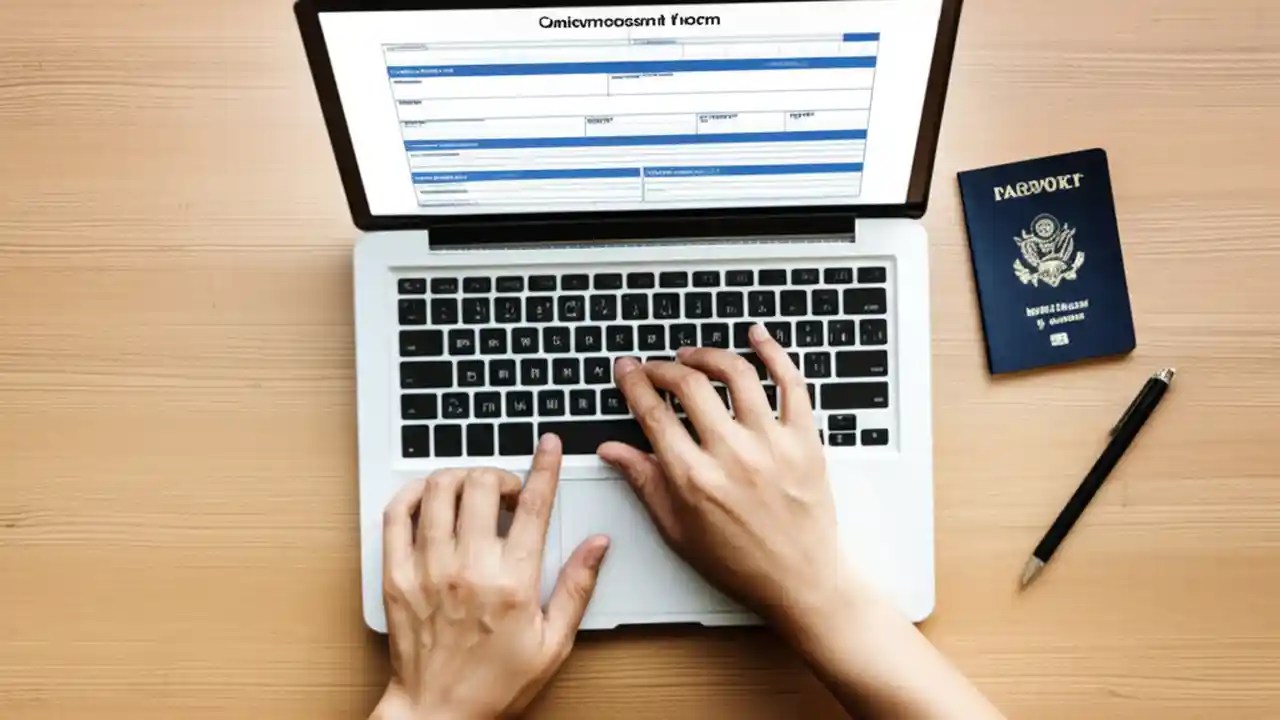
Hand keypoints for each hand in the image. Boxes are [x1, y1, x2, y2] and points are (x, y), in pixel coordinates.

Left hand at [375, 435, 609, 719]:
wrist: (437, 714)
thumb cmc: (494, 684)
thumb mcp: (553, 643)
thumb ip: (577, 587)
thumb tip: (598, 545)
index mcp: (513, 583)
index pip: (535, 506)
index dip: (545, 466)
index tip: (549, 446)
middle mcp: (469, 569)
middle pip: (483, 485)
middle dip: (501, 475)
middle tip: (508, 492)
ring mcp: (428, 569)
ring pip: (439, 490)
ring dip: (460, 478)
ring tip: (472, 493)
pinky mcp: (396, 575)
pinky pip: (396, 514)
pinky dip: (412, 494)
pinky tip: (429, 498)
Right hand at [599, 324, 861, 631]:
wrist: (799, 581)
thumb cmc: (739, 562)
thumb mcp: (676, 530)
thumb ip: (643, 482)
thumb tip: (613, 450)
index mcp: (694, 479)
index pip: (654, 413)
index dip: (634, 384)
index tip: (626, 370)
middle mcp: (732, 456)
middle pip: (689, 385)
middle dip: (663, 367)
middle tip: (654, 367)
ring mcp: (772, 444)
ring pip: (736, 375)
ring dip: (708, 356)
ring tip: (693, 356)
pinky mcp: (805, 440)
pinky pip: (791, 383)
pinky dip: (774, 353)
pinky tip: (757, 337)